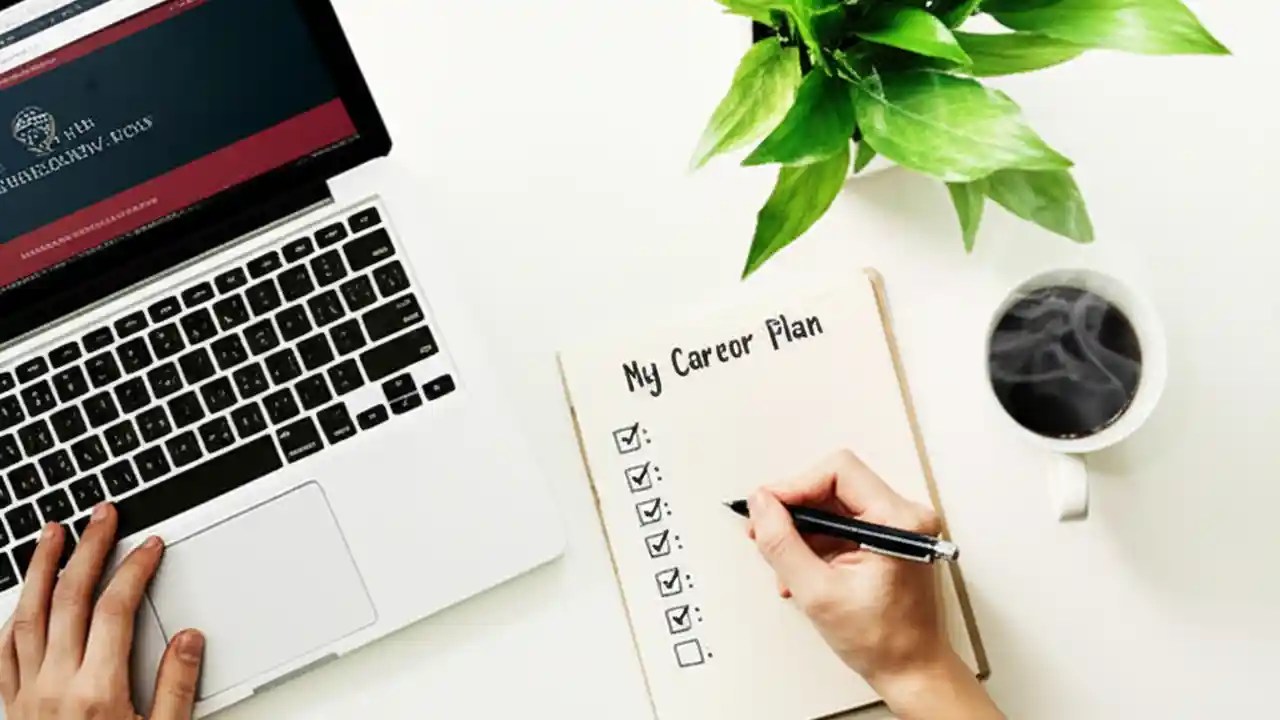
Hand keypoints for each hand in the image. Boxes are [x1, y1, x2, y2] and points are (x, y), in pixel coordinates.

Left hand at [0, 505, 204, 719]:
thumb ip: (176, 689)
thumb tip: (187, 638)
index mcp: (97, 693)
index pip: (116, 610)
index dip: (135, 570)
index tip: (151, 545)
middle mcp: (54, 687)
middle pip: (69, 600)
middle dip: (88, 550)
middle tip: (102, 515)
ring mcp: (24, 698)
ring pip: (27, 616)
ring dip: (39, 569)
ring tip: (51, 534)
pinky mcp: (8, 711)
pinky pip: (2, 653)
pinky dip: (11, 618)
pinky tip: (20, 600)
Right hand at [747, 451, 1001, 719]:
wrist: (911, 671)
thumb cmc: (880, 640)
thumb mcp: (817, 592)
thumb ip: (783, 543)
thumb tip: (761, 504)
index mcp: (898, 520)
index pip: (839, 472)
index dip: (795, 486)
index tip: (766, 507)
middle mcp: (904, 515)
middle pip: (834, 487)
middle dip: (794, 510)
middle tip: (763, 531)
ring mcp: (897, 528)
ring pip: (833, 506)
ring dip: (801, 531)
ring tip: (783, 565)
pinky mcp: (887, 540)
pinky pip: (842, 525)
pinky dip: (816, 543)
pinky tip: (800, 571)